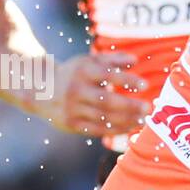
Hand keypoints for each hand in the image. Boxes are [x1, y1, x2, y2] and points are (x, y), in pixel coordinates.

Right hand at [28, 53, 150, 136]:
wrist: (40, 90)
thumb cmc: (75, 73)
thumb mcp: (90, 61)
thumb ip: (114, 59)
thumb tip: (136, 61)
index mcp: (83, 71)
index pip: (108, 75)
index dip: (127, 80)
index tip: (145, 85)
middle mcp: (76, 90)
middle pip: (106, 101)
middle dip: (129, 106)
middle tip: (149, 107)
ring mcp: (72, 109)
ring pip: (103, 118)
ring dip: (126, 120)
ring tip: (143, 120)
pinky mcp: (71, 124)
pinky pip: (96, 130)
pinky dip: (115, 130)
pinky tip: (131, 127)